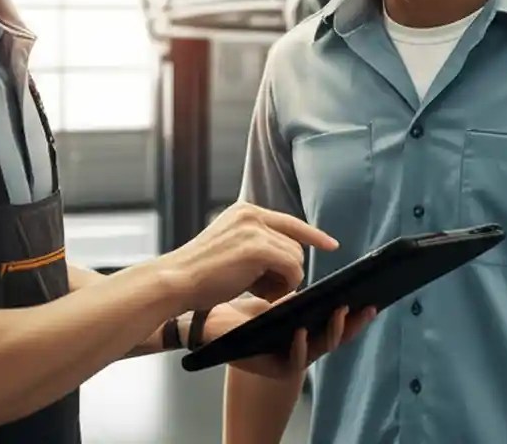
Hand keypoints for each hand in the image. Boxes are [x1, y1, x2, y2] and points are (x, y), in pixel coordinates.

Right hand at [162, 202, 338, 311]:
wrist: (175, 282)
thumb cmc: (199, 276)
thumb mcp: (230, 250)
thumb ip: (256, 247)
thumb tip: (288, 260)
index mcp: (244, 212)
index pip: (288, 221)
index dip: (312, 235)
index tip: (331, 244)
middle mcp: (251, 214)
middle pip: (295, 244)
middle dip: (287, 271)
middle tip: (266, 291)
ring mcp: (255, 229)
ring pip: (295, 257)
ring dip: (285, 281)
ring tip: (260, 293)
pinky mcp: (258, 247)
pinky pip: (292, 267)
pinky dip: (285, 285)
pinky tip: (264, 295)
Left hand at [205, 295, 376, 379]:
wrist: (216, 326)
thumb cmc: (248, 312)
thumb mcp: (280, 299)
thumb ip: (299, 294)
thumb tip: (326, 278)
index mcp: (310, 329)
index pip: (340, 323)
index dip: (358, 315)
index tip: (374, 299)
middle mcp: (306, 346)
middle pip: (338, 337)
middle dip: (354, 324)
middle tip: (367, 307)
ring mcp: (293, 359)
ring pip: (321, 348)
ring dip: (332, 331)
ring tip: (338, 312)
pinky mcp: (276, 369)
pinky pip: (293, 360)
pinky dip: (299, 346)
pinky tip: (300, 332)